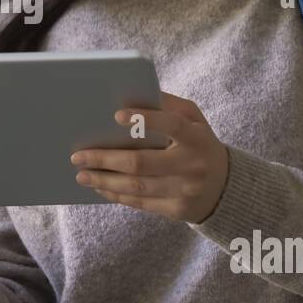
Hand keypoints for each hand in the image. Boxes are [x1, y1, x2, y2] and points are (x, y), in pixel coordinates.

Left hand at [69, 91, 229, 224]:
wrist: (225, 187)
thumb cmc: (198, 143)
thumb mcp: (194, 119)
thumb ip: (169, 105)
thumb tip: (133, 93)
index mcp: (197, 138)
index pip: (172, 125)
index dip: (146, 120)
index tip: (116, 115)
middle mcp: (193, 165)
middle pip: (143, 163)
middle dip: (106, 159)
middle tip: (78, 156)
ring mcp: (185, 190)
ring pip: (137, 187)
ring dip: (104, 181)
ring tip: (81, 174)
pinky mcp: (176, 210)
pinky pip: (140, 203)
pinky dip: (116, 195)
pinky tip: (99, 187)